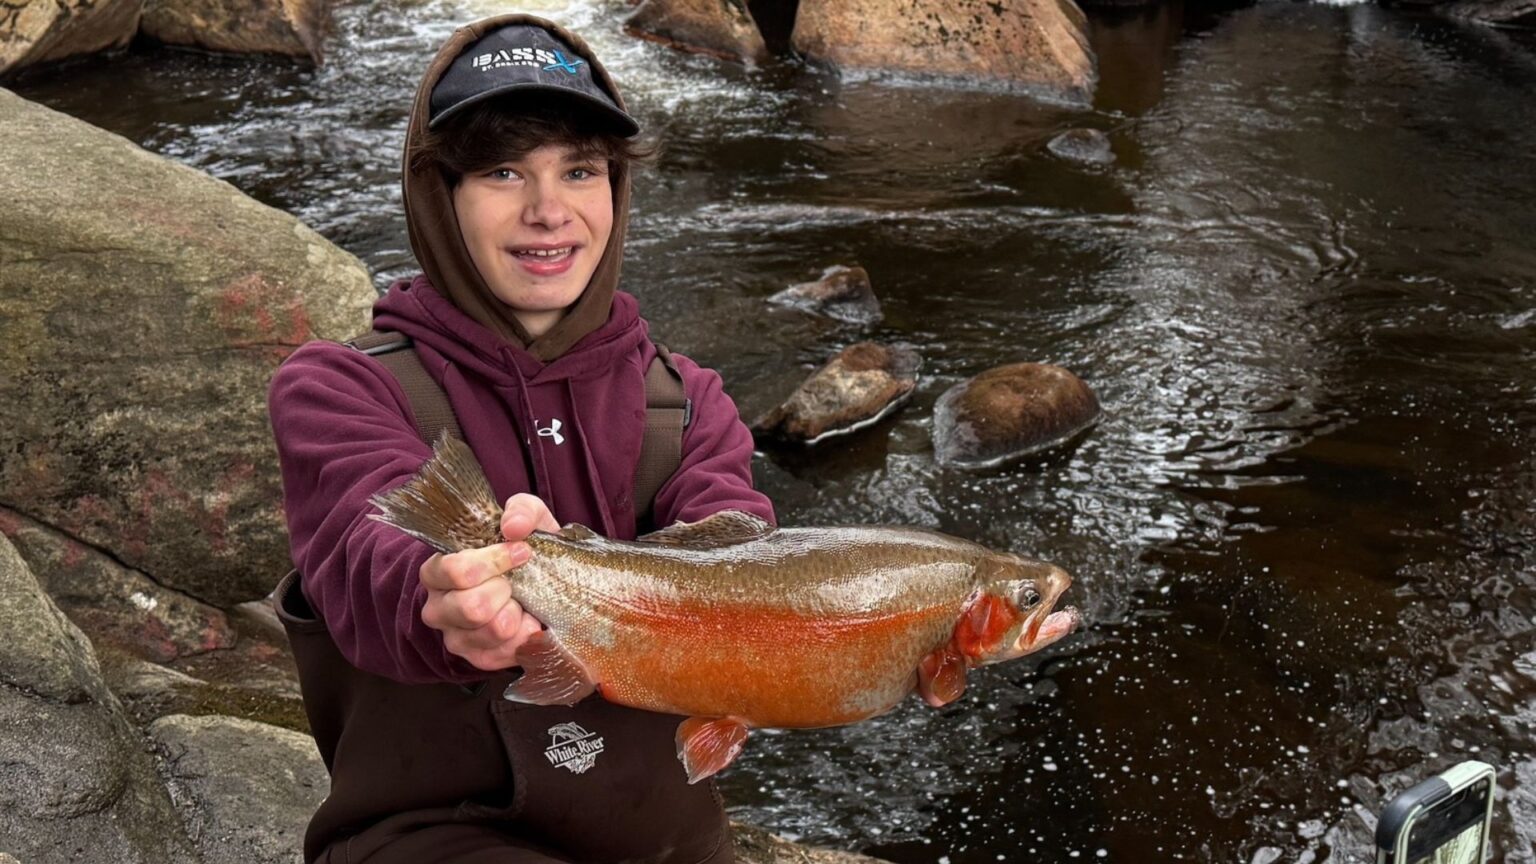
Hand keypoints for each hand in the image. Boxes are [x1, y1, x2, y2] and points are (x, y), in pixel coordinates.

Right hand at [419, 494, 559, 670]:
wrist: (541, 586)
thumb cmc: (523, 550)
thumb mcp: (527, 521)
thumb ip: (521, 511)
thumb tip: (513, 526)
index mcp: (437, 571)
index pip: (456, 571)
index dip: (494, 561)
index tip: (520, 551)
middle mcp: (437, 608)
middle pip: (472, 607)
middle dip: (506, 591)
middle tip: (515, 583)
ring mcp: (455, 638)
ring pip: (493, 630)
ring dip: (517, 613)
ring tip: (519, 602)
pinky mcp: (478, 659)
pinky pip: (507, 652)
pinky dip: (526, 635)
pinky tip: (525, 621)